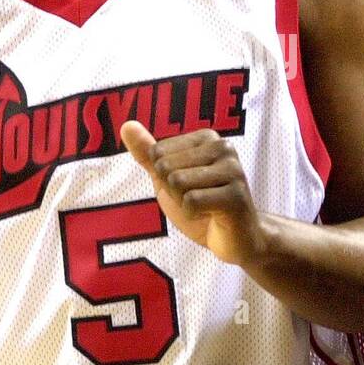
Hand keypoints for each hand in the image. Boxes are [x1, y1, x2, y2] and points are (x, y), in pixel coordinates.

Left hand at [119, 122, 267, 267]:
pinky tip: (211, 216)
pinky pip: (191, 202)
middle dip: (173, 191)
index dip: (164, 178)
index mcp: (207, 138)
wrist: (237, 238)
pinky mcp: (236, 195)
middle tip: (197, 200)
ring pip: (177, 183)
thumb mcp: (168, 178)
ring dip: (183, 204)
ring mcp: (233, 170)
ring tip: (205, 208)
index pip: (157, 152)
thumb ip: (148, 153)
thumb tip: (126, 126)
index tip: (189, 187)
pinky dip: (193, 216)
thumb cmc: (203, 206)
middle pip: (165, 167)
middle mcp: (223, 147)